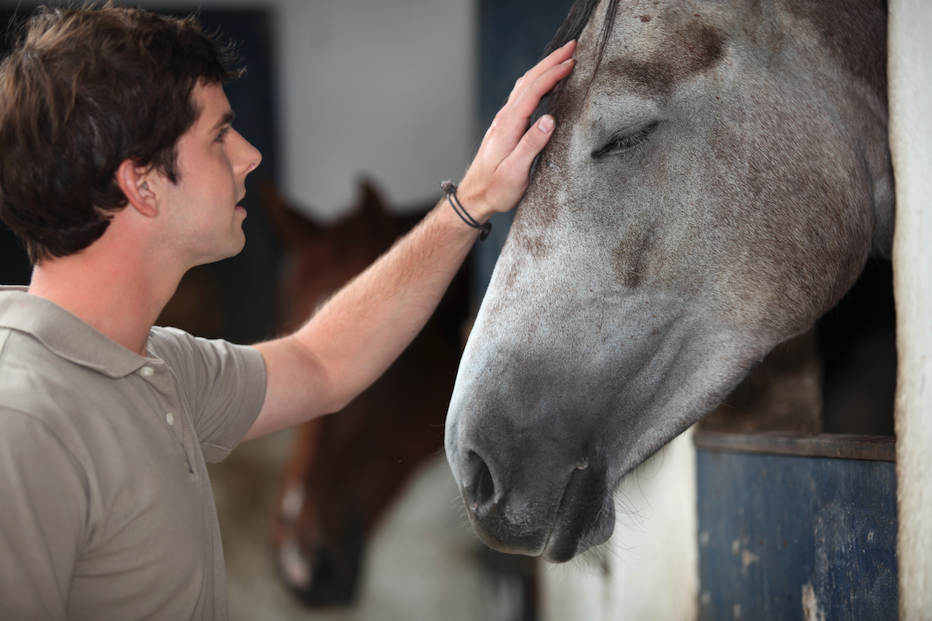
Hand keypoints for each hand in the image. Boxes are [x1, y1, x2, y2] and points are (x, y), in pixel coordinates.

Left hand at [456, 40, 576, 219]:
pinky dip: (537, 82)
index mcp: (508, 126)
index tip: (571, 62)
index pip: (532, 91)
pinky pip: (522, 96)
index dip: (552, 74)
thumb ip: (531, 145)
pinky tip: (545, 82)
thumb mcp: (516, 172)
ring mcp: (504, 121)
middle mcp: (504, 119)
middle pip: (528, 81)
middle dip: (550, 61)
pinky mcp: (506, 127)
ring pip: (524, 86)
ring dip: (543, 68)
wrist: (475, 197)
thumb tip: (549, 120)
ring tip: (562, 57)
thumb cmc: (496, 189)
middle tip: (572, 46)